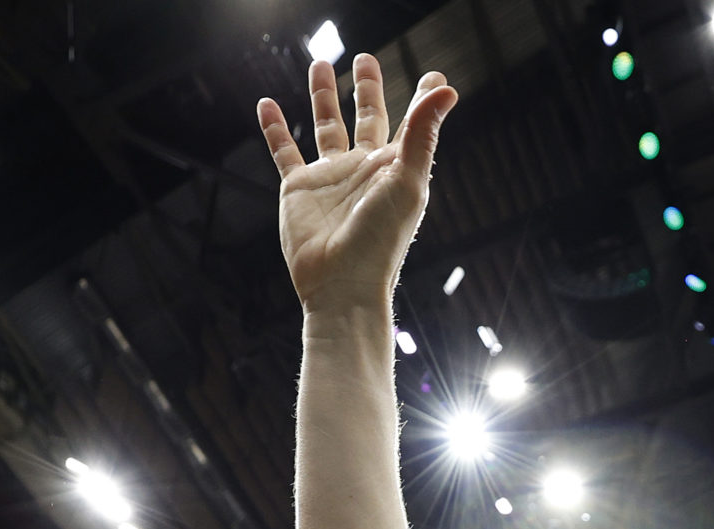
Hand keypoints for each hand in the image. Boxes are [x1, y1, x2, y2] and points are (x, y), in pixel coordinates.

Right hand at [259, 54, 459, 313]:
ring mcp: (330, 177)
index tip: (436, 80)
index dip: (423, 101)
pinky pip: (284, 151)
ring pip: (326, 127)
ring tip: (319, 64)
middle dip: (366, 89)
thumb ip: (422, 133)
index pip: (411, 125)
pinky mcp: (298, 189)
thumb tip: (446, 88)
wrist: (341, 284)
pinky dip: (275, 128)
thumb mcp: (407, 181)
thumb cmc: (381, 240)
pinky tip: (267, 104)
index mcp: (394, 168)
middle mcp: (363, 169)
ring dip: (322, 96)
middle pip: (366, 118)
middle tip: (366, 60)